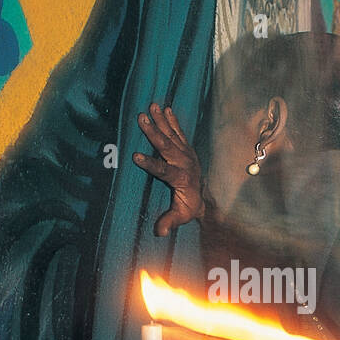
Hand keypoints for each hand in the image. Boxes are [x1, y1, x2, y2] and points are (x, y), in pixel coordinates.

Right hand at [133, 103, 204, 236]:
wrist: (204, 196)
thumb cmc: (189, 207)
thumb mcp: (181, 216)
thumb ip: (170, 221)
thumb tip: (159, 233)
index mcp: (181, 178)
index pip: (163, 170)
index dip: (150, 163)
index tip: (135, 156)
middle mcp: (184, 162)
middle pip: (167, 146)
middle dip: (153, 132)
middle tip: (141, 118)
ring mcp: (186, 153)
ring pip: (171, 134)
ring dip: (161, 120)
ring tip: (151, 106)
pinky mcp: (186, 148)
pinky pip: (178, 132)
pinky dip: (172, 120)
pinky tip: (165, 108)